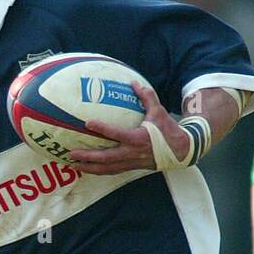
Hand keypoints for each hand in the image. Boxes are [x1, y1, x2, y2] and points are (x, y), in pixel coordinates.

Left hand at [69, 82, 189, 174]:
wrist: (182, 151)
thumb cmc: (168, 130)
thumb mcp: (159, 111)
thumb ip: (146, 96)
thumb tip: (134, 83)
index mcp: (138, 138)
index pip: (117, 134)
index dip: (102, 128)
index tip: (87, 123)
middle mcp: (132, 153)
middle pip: (106, 158)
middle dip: (88, 156)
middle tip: (71, 153)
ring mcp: (131, 162)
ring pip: (107, 168)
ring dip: (90, 167)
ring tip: (74, 164)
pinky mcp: (132, 167)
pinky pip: (112, 171)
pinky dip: (99, 171)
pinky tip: (88, 168)